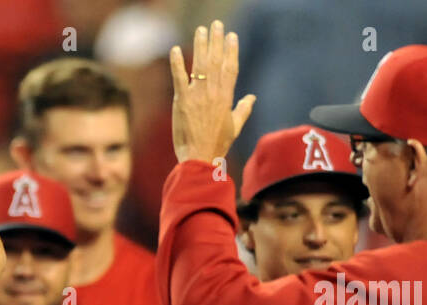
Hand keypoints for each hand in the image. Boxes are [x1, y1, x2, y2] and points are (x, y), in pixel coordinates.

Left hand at [169, 21, 255, 163]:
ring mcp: (197, 95)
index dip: (231, 50)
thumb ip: (243, 109)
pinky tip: (175, 49)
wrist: (199, 157)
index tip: (231, 36)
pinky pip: (178, 78)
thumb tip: (252, 97)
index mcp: (227, 96)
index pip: (231, 67)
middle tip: (216, 24)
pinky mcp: (181, 101)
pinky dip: (176, 63)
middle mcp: (213, 92)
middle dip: (216, 40)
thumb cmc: (217, 144)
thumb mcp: (234, 126)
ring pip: (200, 64)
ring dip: (200, 45)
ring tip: (200, 30)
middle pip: (216, 60)